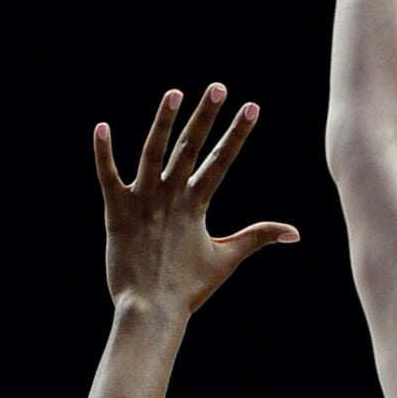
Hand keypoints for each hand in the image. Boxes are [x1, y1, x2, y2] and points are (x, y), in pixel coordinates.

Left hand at [97, 83, 297, 313]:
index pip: (222, 161)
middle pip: (191, 148)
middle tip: (218, 87)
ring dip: (164, 122)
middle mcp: (171, 197)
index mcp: (197, 205)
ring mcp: (143, 201)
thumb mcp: (226, 258)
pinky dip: (103, 152)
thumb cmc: (188, 288)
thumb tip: (296, 233)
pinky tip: (101, 127)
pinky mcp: (116, 212)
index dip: (238, 133)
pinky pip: (107, 176)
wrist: (150, 310)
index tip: (252, 106)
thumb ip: (258, 237)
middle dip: (206, 116)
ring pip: (152, 153)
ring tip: (175, 93)